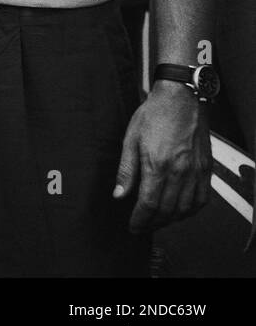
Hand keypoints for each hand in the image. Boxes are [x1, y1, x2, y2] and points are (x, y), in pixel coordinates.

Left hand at [113, 81, 210, 232]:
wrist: (181, 98)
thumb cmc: (154, 114)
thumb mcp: (131, 139)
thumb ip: (126, 170)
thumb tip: (118, 195)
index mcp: (158, 164)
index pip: (149, 204)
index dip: (140, 220)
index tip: (133, 226)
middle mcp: (180, 172)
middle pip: (167, 211)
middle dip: (153, 223)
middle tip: (142, 226)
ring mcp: (196, 171)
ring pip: (185, 209)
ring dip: (171, 220)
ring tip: (158, 221)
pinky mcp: (205, 168)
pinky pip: (202, 199)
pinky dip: (190, 211)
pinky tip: (180, 211)